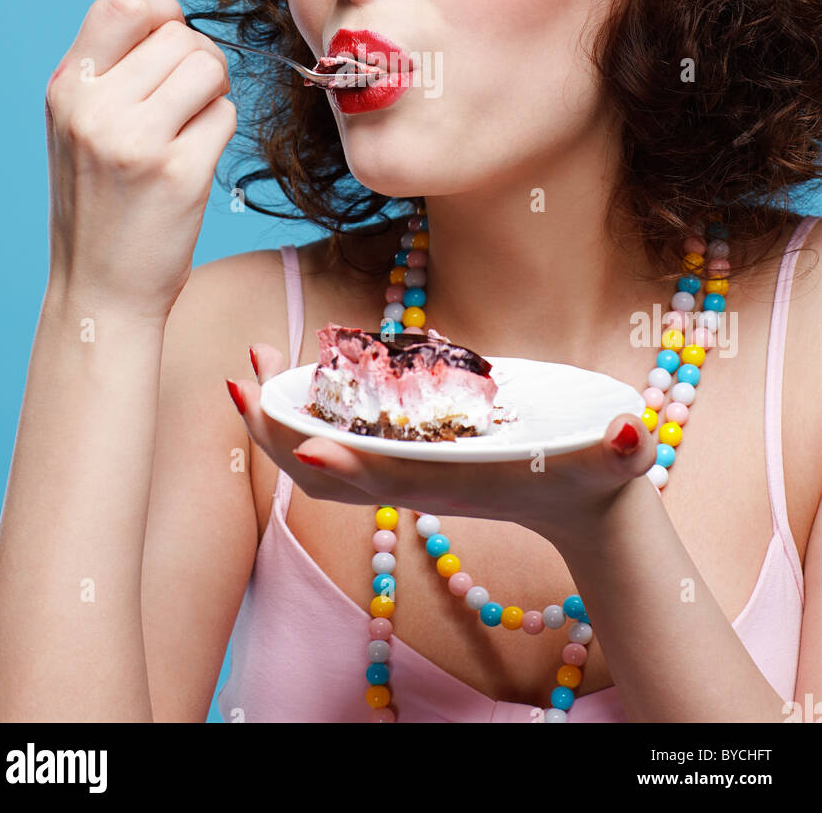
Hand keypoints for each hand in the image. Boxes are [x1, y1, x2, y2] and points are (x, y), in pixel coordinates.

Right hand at [45, 0, 237, 324]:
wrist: (99, 287)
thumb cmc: (98, 198)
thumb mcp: (79, 119)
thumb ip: (106, 53)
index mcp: (67, 87)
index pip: (125, 3)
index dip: (163, 13)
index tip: (168, 44)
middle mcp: (94, 108)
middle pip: (181, 35)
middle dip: (198, 60)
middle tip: (184, 101)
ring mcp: (136, 140)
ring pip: (209, 68)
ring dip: (214, 93)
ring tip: (190, 125)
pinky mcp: (179, 172)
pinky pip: (226, 115)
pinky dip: (220, 131)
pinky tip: (194, 159)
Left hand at [227, 343, 657, 545]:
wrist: (587, 506)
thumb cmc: (599, 473)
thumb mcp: (616, 458)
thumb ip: (621, 448)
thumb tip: (627, 434)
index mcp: (460, 482)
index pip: (392, 481)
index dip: (347, 467)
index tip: (300, 445)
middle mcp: (421, 482)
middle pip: (333, 475)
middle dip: (281, 433)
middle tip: (241, 377)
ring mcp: (407, 473)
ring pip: (325, 458)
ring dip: (282, 416)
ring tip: (251, 361)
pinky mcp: (405, 455)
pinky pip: (339, 440)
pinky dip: (308, 408)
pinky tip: (298, 367)